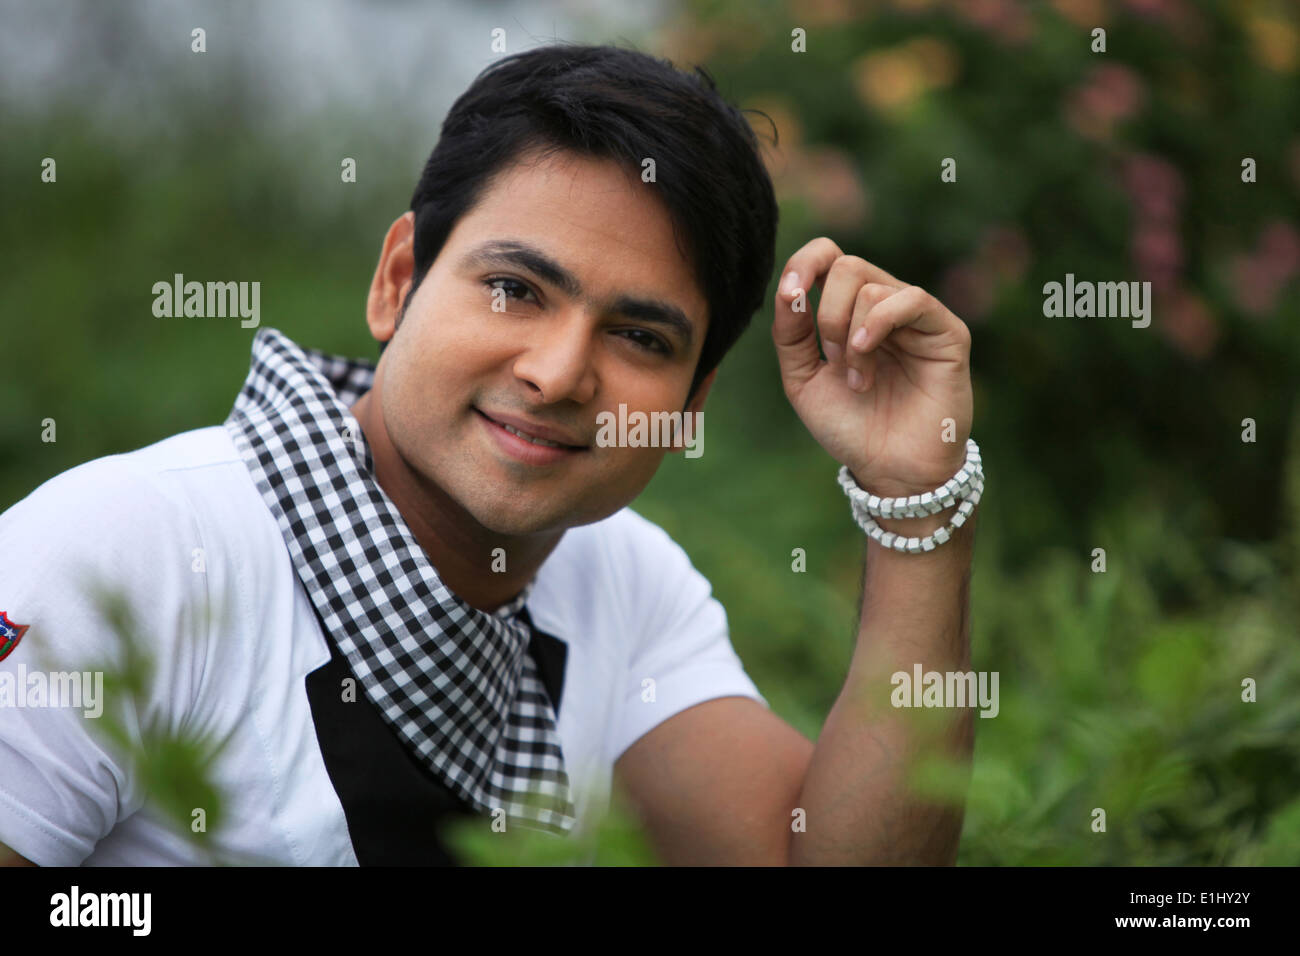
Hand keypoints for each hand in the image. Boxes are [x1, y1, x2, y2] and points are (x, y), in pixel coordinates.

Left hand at [771, 238, 972, 498]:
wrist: (889, 469)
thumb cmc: (850, 426)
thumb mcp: (803, 380)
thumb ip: (790, 334)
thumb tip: (789, 288)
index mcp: (849, 310)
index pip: (828, 255)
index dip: (805, 262)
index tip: (790, 295)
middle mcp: (884, 305)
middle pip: (846, 266)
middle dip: (827, 316)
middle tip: (832, 361)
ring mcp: (916, 317)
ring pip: (871, 285)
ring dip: (850, 336)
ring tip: (858, 380)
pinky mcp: (947, 331)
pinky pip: (911, 299)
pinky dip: (878, 323)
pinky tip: (866, 356)